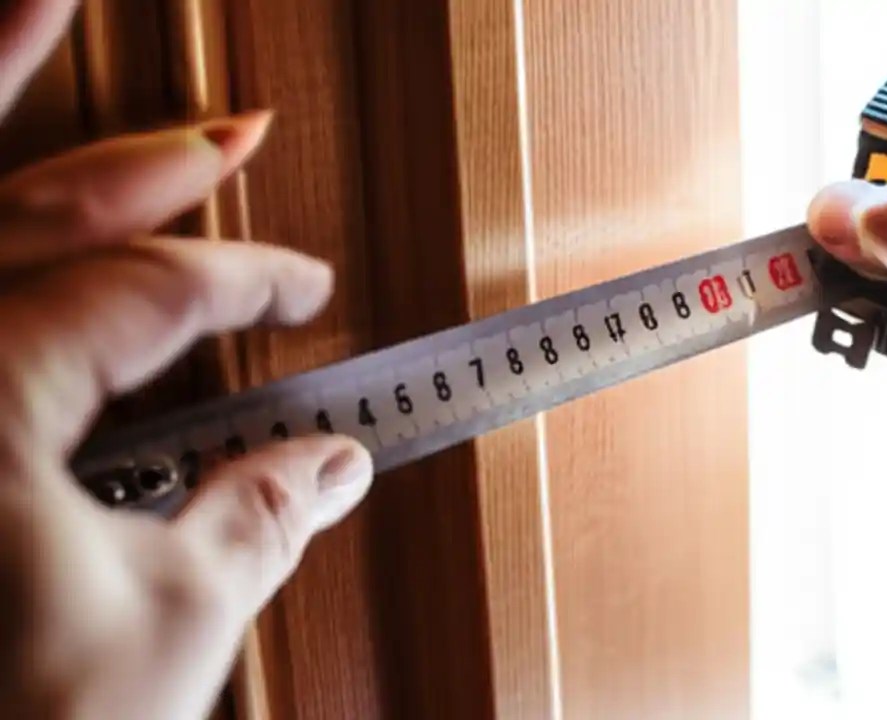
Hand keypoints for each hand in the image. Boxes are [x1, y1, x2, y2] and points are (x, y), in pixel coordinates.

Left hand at [0, 3, 371, 717]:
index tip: (302, 293)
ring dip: (2, 106)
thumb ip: (259, 517)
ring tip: (35, 10)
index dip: (244, 285)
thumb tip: (331, 465)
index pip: (140, 296)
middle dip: (145, 161)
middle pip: (28, 212)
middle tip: (230, 128)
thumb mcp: (164, 625)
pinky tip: (16, 219)